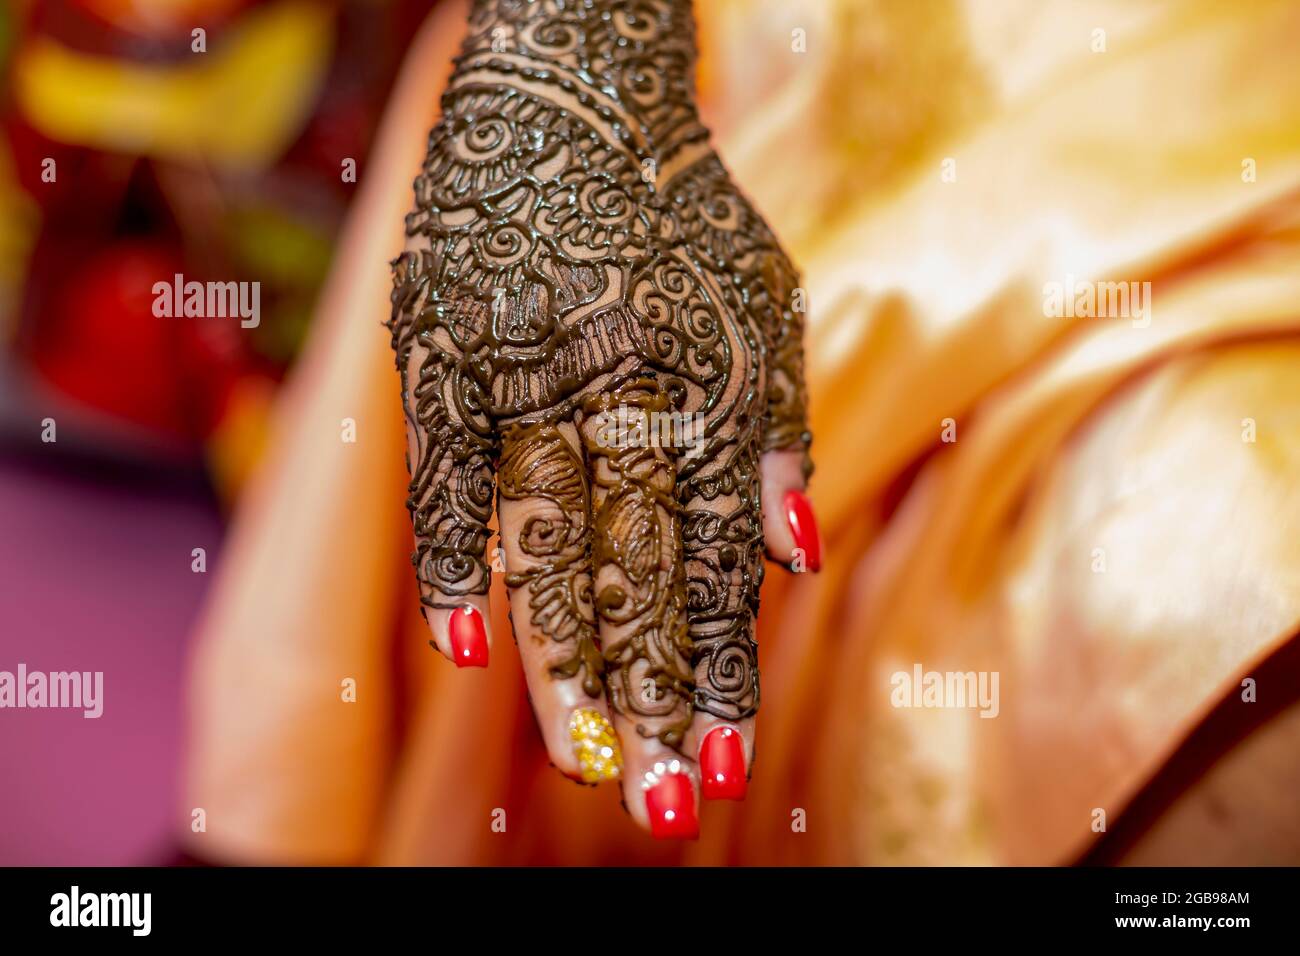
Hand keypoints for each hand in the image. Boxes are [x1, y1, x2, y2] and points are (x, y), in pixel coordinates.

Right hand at [386, 0, 818, 838]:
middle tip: (663, 806)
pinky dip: (455, 554)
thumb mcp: (761, 303)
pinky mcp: (439, 336)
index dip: (722, 657)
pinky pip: (444, 464)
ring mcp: (523, 355)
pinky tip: (465, 647)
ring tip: (584, 756)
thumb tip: (798, 559)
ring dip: (564, 651)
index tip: (724, 758)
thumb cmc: (678, 214)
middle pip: (638, 560)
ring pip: (544, 531)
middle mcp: (621, 372)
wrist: (572, 81)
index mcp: (705, 370)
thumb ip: (772, 431)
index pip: (717, 548)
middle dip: (656, 689)